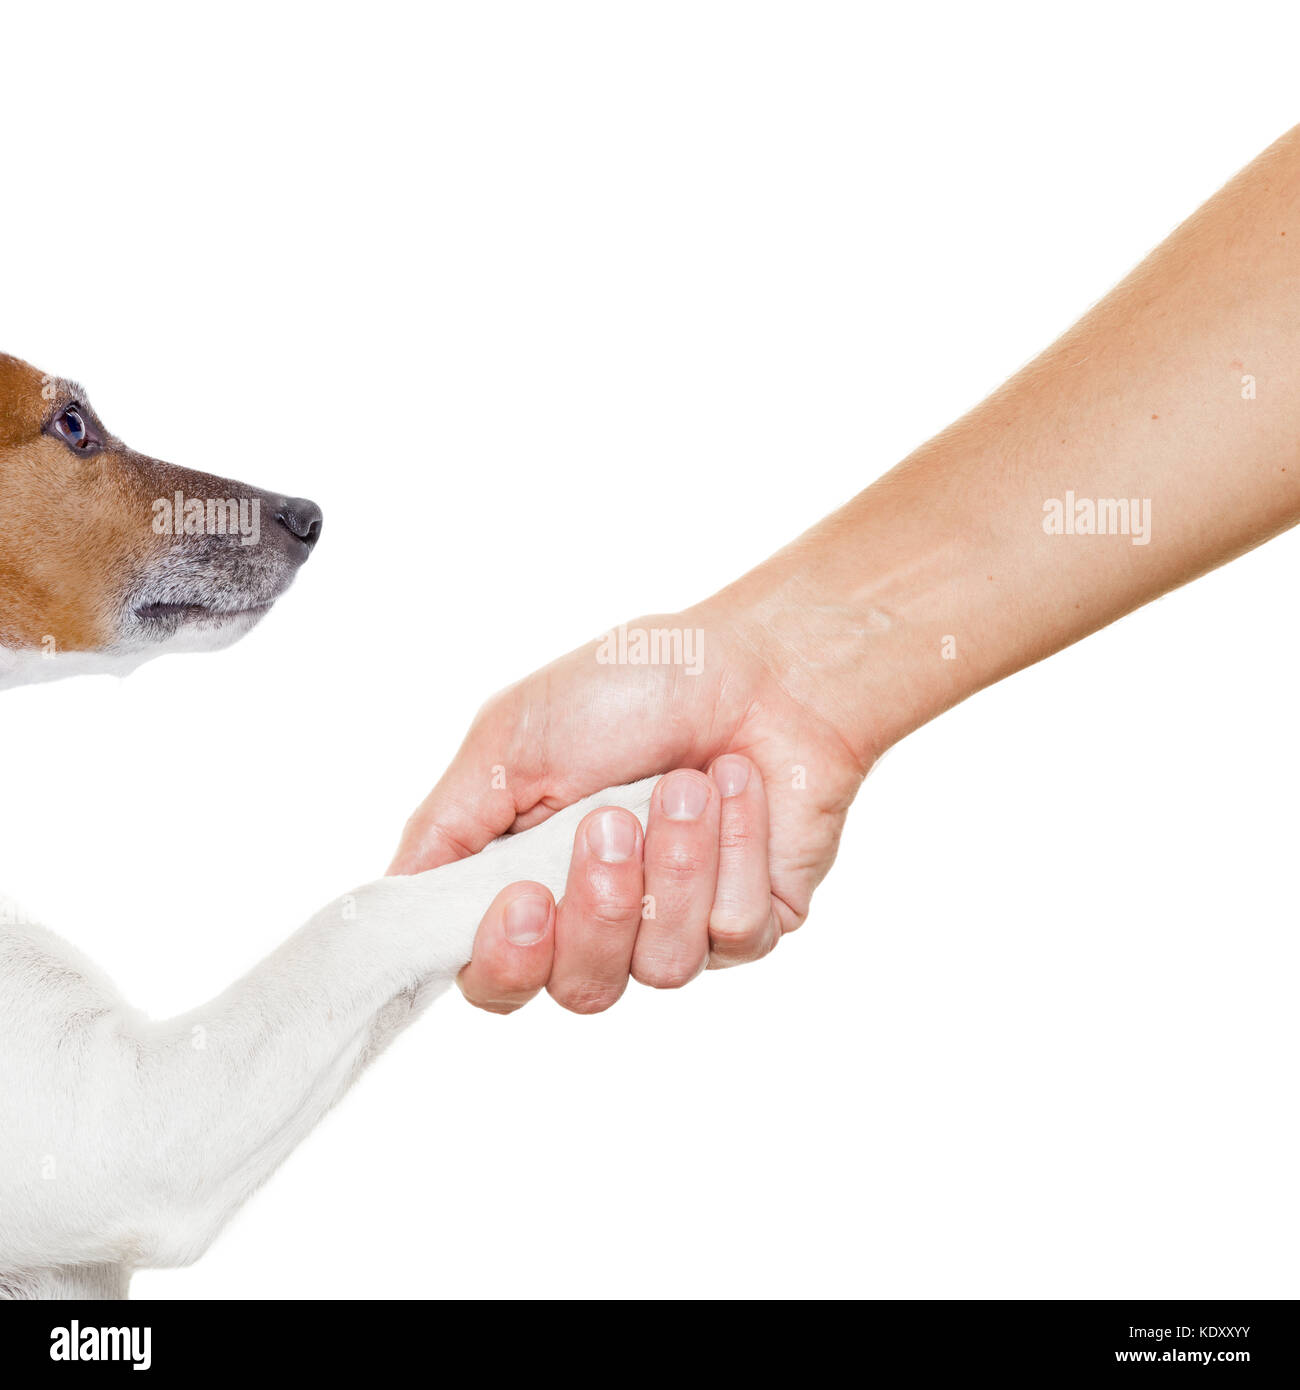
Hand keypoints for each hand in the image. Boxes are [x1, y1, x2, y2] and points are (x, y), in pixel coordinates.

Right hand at [388, 600, 870, 1013]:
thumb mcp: (511, 741)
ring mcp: (679, 927)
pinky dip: (734, 850)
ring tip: (686, 785)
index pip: (497, 979)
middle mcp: (602, 919)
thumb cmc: (633, 686)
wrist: (760, 662)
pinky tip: (736, 788)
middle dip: (599, 905)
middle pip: (580, 988)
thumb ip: (445, 829)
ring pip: (662, 968)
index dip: (507, 961)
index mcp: (530, 879)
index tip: (525, 900)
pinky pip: (734, 934)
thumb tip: (390, 904)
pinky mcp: (751, 924)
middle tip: (613, 820)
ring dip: (674, 867)